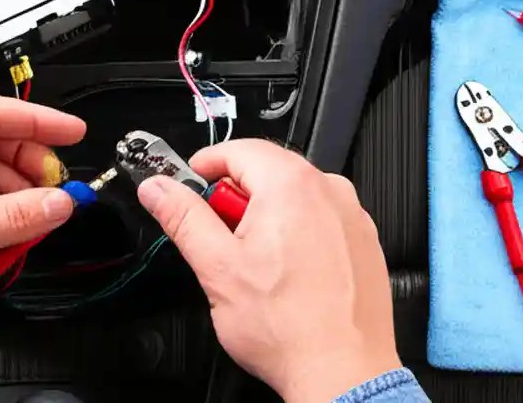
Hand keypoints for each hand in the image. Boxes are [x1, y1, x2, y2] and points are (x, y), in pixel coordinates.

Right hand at [137, 140, 399, 401]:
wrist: (343, 373)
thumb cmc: (288, 328)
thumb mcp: (217, 268)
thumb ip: (183, 218)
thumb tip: (158, 189)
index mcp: (291, 186)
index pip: (238, 149)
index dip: (205, 165)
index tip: (189, 184)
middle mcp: (329, 191)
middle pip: (268, 170)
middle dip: (235, 196)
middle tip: (217, 234)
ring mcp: (352, 216)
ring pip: (295, 195)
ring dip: (267, 214)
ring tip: (253, 262)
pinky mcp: (364, 241)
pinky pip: (322, 218)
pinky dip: (298, 232)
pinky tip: (286, 273)